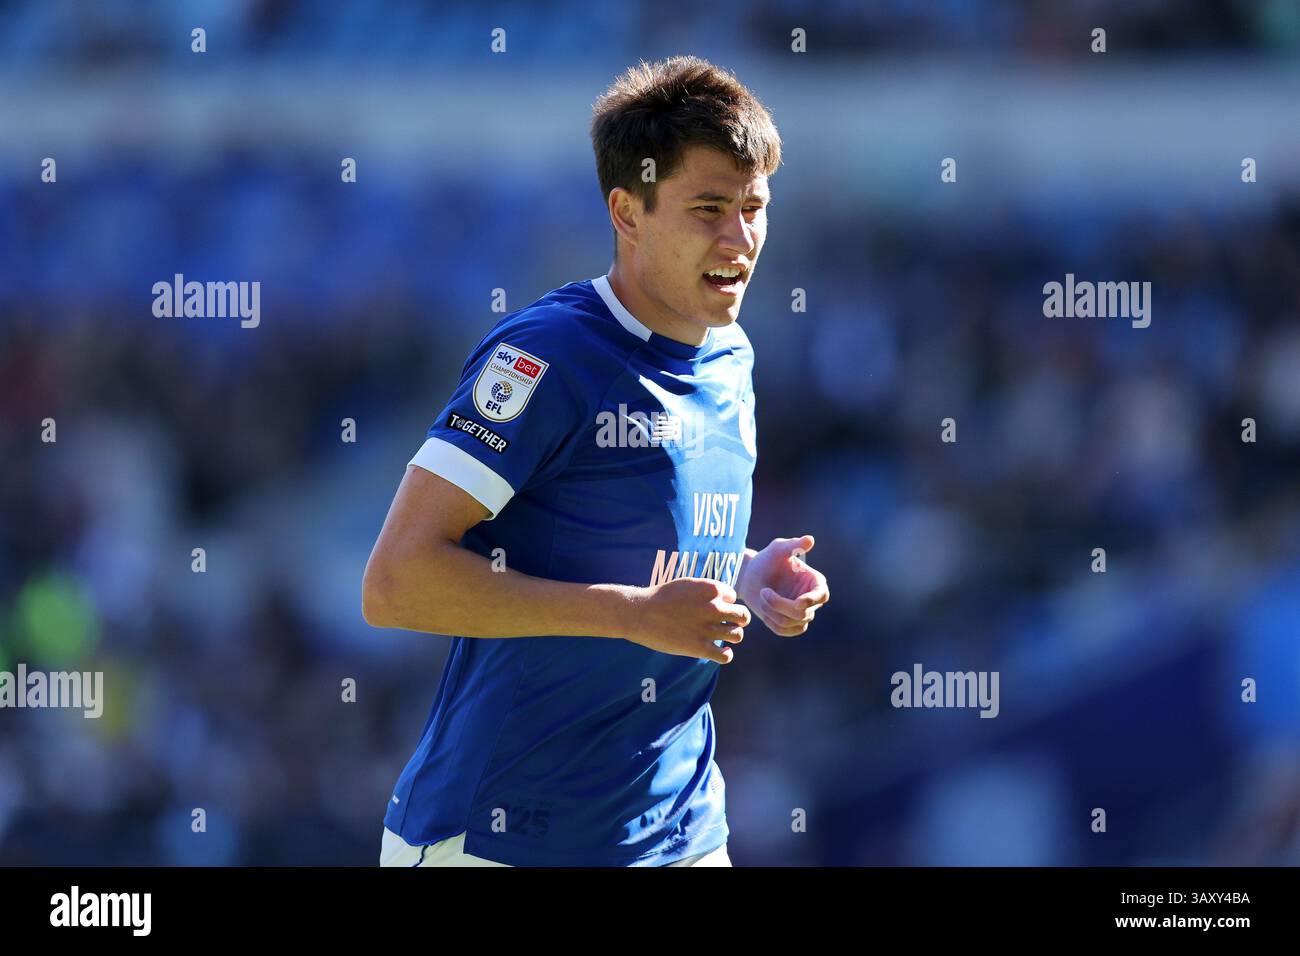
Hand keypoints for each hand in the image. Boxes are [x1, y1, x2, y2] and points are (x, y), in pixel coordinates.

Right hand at [621, 578, 750, 663]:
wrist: (639, 613)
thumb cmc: (661, 597)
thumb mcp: (687, 584)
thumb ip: (707, 591)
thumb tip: (726, 598)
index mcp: (711, 589)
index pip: (733, 597)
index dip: (725, 603)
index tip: (712, 609)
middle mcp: (714, 607)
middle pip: (743, 616)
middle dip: (737, 620)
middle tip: (726, 624)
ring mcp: (708, 628)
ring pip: (738, 636)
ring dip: (731, 637)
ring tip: (720, 637)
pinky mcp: (700, 648)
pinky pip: (726, 656)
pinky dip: (724, 655)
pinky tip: (716, 651)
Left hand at [735, 534, 828, 636]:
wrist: (750, 576)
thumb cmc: (766, 559)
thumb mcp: (777, 549)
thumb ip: (793, 544)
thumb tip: (810, 540)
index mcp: (814, 581)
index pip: (822, 595)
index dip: (812, 601)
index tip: (797, 603)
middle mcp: (811, 599)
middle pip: (804, 613)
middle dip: (781, 605)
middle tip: (763, 592)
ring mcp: (800, 613)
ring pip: (793, 623)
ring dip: (774, 612)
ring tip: (761, 597)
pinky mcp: (788, 624)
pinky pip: (785, 631)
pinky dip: (773, 623)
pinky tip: (764, 610)